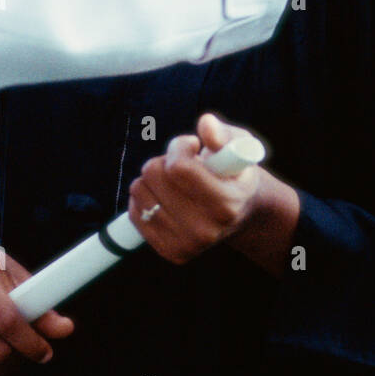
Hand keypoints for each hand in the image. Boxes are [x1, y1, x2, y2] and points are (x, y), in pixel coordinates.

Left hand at [128, 113, 261, 264]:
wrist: (240, 214)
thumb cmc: (235, 173)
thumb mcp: (239, 146)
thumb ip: (223, 134)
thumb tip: (206, 125)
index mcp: (226, 204)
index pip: (178, 168)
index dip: (179, 147)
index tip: (191, 145)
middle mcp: (206, 230)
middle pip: (154, 175)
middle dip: (165, 160)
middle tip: (184, 165)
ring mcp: (186, 244)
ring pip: (139, 189)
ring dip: (153, 178)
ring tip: (177, 181)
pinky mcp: (170, 251)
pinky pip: (134, 211)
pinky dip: (145, 196)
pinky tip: (165, 196)